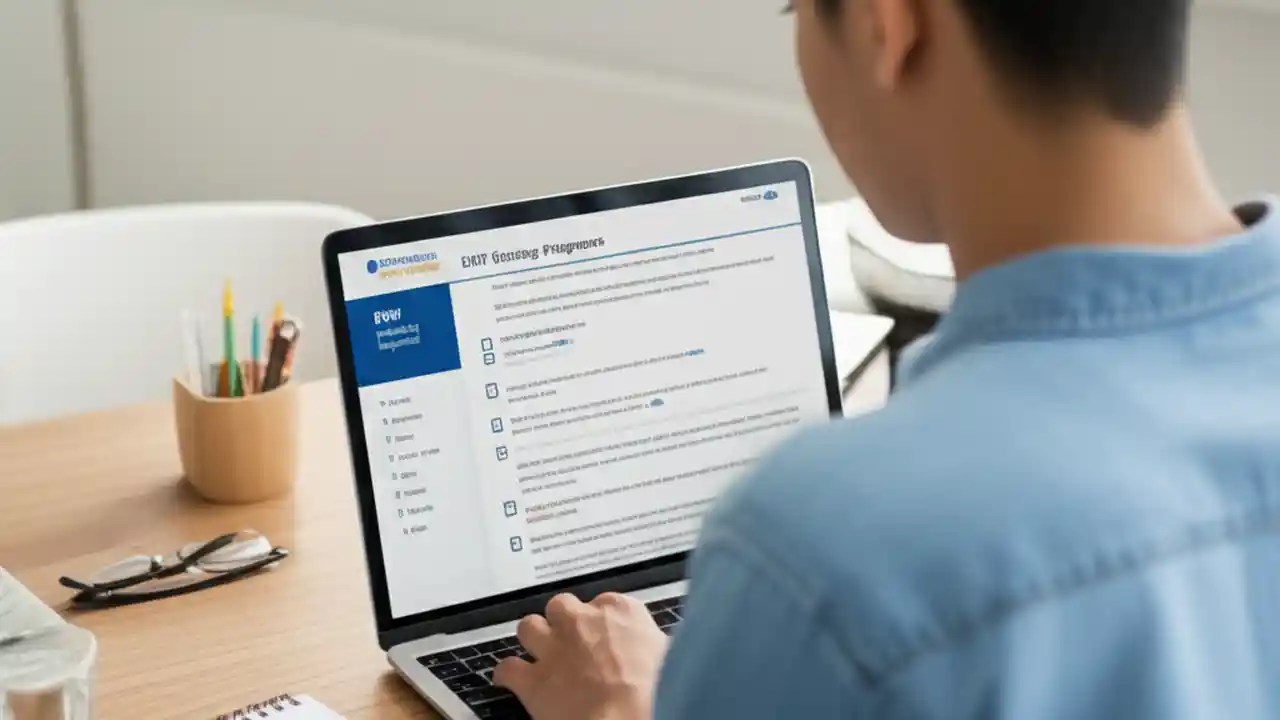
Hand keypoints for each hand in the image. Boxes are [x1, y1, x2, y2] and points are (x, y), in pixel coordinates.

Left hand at [493, 592, 668, 719]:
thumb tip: (654, 652)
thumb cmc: (658, 692)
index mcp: (622, 611)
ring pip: (529, 626)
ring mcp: (555, 647)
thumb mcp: (668, 656)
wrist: (629, 719)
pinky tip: (509, 679)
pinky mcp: (533, 679)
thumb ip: (651, 645)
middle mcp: (583, 621)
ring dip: (533, 639)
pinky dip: (506, 674)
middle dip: (563, 623)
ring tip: (540, 654)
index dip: (603, 621)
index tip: (606, 636)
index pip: (607, 603)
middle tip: (571, 642)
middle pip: (562, 606)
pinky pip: (507, 667)